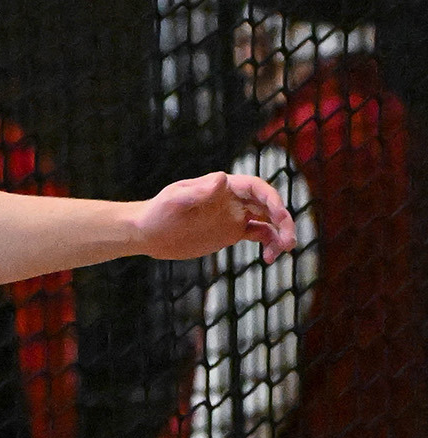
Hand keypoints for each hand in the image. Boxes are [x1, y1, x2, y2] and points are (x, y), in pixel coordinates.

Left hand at [133, 171, 297, 262]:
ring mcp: (234, 216)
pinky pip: (258, 235)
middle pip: (268, 205)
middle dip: (283, 220)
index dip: (273, 200)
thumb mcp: (176, 200)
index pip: (257, 188)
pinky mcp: (231, 233)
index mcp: (223, 187)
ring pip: (268, 221)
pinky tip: (269, 259)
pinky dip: (269, 244)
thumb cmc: (158, 212)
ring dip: (281, 233)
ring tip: (284, 250)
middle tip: (289, 241)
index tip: (280, 216)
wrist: (148, 233)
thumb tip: (222, 178)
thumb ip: (199, 191)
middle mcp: (233, 199)